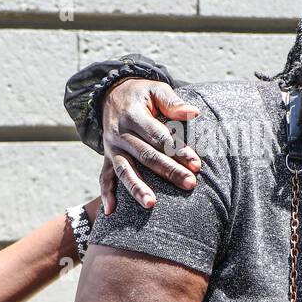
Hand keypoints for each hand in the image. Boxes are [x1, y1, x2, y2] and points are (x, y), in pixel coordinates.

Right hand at [99, 79, 202, 212]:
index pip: (159, 136)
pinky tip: (111, 212)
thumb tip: (194, 112)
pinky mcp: (107, 157)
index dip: (178, 150)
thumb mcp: (156, 89)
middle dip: (169, 171)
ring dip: (137, 188)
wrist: (112, 93)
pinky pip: (104, 177)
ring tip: (151, 204)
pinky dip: (106, 195)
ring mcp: (111, 147)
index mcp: (133, 115)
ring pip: (125, 170)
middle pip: (146, 156)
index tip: (196, 164)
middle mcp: (119, 133)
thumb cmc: (141, 94)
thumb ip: (173, 103)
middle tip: (189, 184)